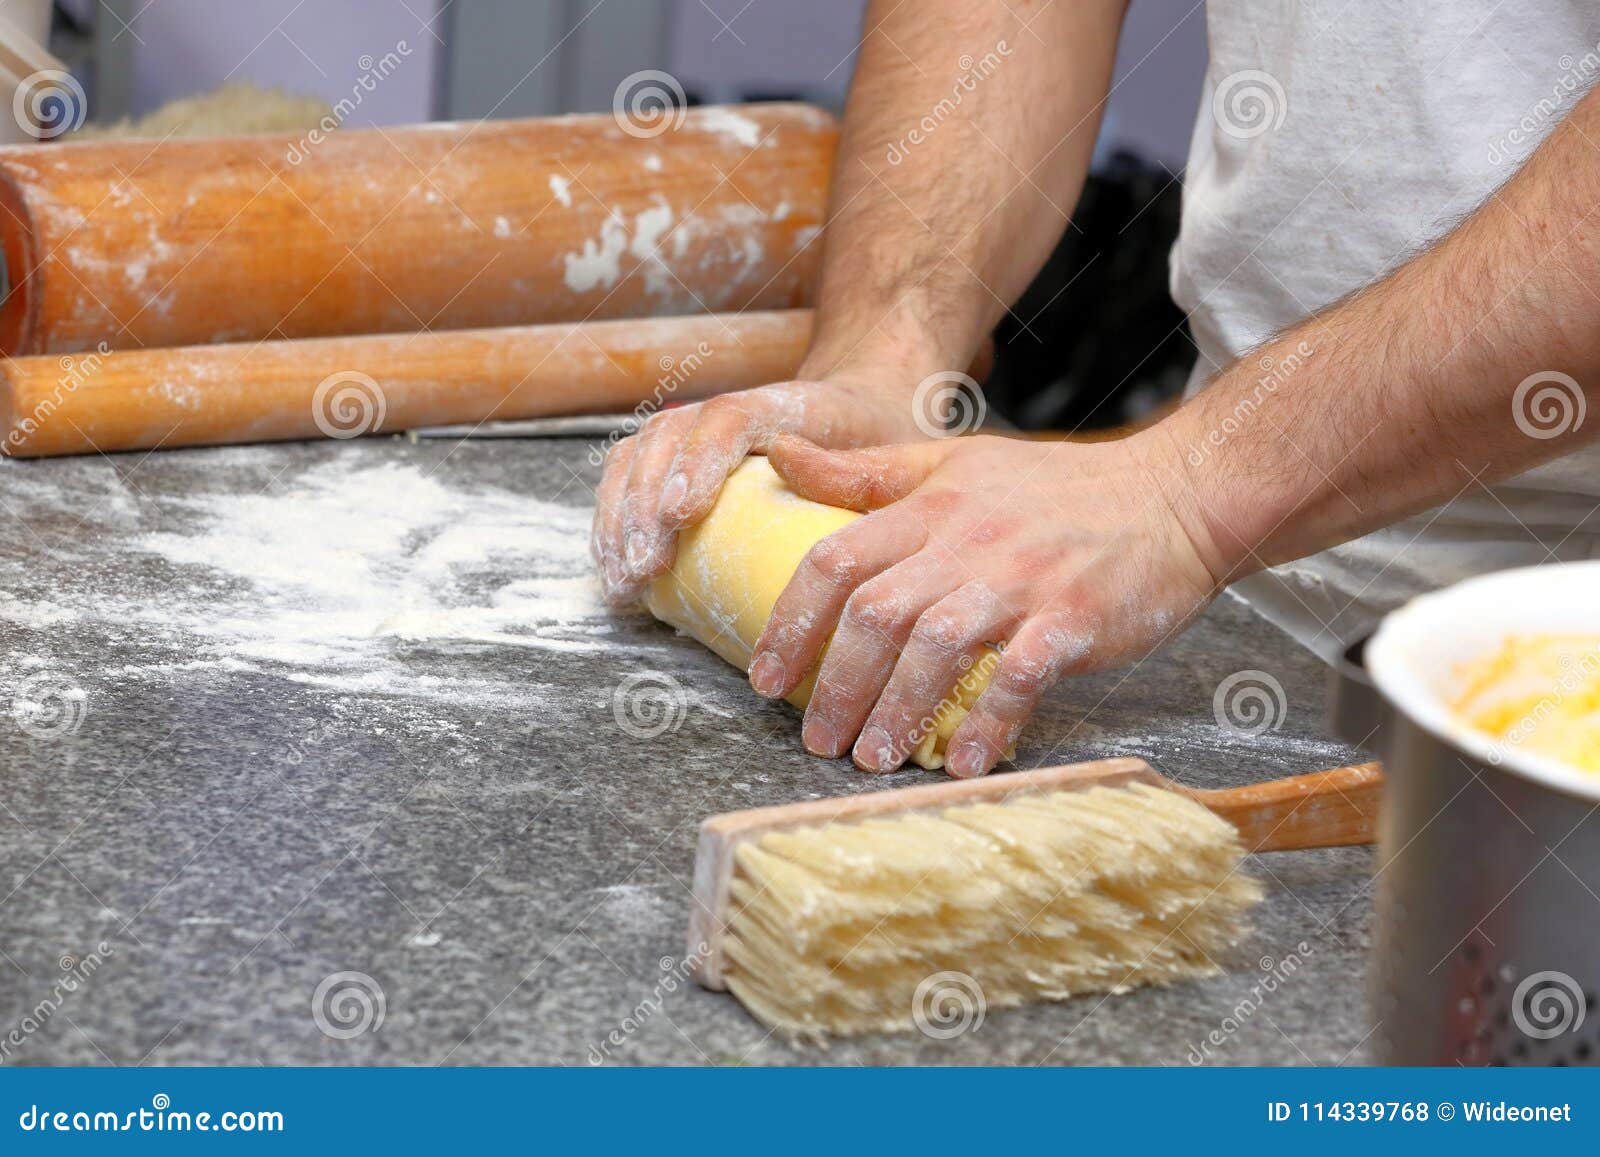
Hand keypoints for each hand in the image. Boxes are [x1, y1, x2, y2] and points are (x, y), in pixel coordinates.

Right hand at [591, 376, 928, 603]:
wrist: (860, 408)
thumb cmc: (878, 444)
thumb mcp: (890, 460)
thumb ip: (866, 488)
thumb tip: (840, 548)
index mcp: (784, 404)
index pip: (728, 419)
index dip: (699, 464)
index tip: (682, 515)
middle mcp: (727, 409)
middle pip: (666, 441)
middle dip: (644, 509)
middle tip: (645, 571)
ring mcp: (694, 429)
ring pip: (635, 457)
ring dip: (620, 522)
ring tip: (623, 584)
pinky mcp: (674, 455)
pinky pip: (626, 477)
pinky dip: (612, 523)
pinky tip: (615, 572)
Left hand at [746, 431, 1222, 777]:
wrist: (1172, 495)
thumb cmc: (1055, 488)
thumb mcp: (951, 462)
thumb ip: (864, 471)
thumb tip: (779, 454)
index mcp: (930, 507)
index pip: (836, 560)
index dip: (791, 622)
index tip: (765, 678)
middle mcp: (967, 543)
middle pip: (877, 613)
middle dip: (836, 684)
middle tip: (815, 739)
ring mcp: (1022, 581)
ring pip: (938, 646)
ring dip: (899, 710)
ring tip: (874, 758)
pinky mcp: (1075, 618)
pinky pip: (1021, 674)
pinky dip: (989, 720)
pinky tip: (966, 760)